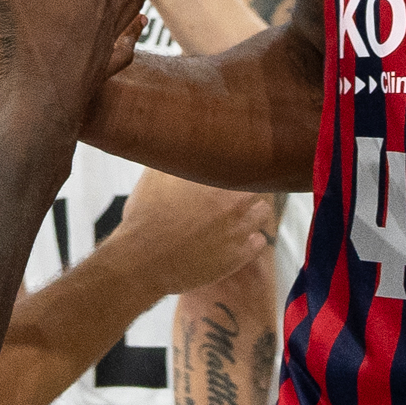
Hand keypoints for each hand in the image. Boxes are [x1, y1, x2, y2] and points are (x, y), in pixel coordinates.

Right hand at [101, 170, 277, 299]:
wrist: (142, 261)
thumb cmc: (145, 217)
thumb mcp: (155, 174)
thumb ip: (177, 156)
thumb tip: (182, 143)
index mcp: (218, 178)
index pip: (248, 161)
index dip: (241, 163)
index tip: (233, 166)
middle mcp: (235, 203)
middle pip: (261, 185)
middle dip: (248, 185)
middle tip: (232, 189)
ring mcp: (239, 231)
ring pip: (263, 212)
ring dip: (252, 211)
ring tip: (234, 214)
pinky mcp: (238, 257)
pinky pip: (259, 242)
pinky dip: (250, 238)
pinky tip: (234, 237)